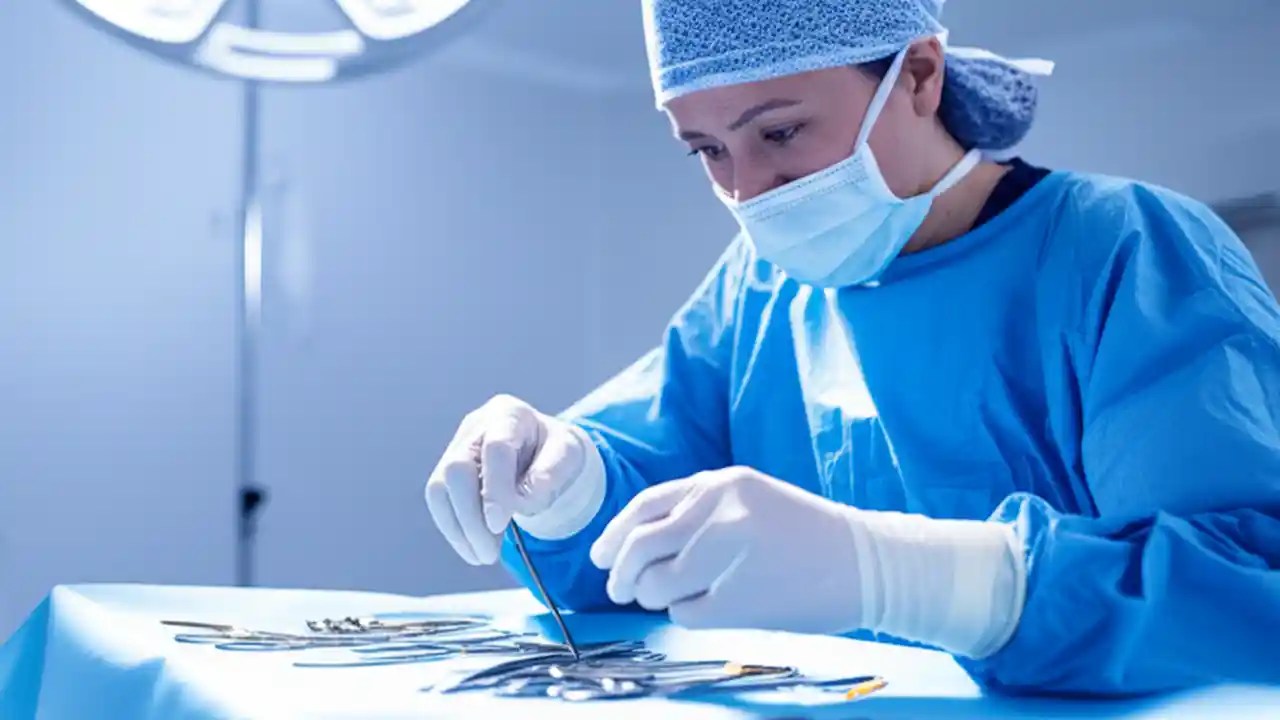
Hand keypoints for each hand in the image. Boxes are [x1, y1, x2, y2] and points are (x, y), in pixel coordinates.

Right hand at [425, 395, 603, 564]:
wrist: (543, 450)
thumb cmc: (555, 451)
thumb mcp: (568, 456)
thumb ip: (549, 476)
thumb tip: (519, 503)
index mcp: (509, 415)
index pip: (495, 449)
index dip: (495, 489)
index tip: (498, 525)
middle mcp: (476, 426)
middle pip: (457, 469)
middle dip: (470, 516)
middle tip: (490, 553)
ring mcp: (457, 447)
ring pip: (440, 488)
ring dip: (459, 528)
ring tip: (483, 555)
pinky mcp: (446, 470)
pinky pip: (439, 502)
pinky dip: (453, 530)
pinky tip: (472, 548)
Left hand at [589, 466, 1025, 657]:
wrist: (868, 563)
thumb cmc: (808, 536)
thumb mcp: (752, 500)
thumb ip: (700, 511)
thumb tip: (635, 545)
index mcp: (721, 484)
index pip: (645, 507)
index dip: (614, 534)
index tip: (600, 556)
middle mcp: (719, 512)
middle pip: (640, 548)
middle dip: (621, 573)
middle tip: (620, 589)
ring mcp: (727, 555)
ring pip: (656, 583)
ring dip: (656, 597)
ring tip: (680, 597)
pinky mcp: (738, 598)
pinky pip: (685, 614)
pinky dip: (688, 616)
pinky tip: (713, 608)